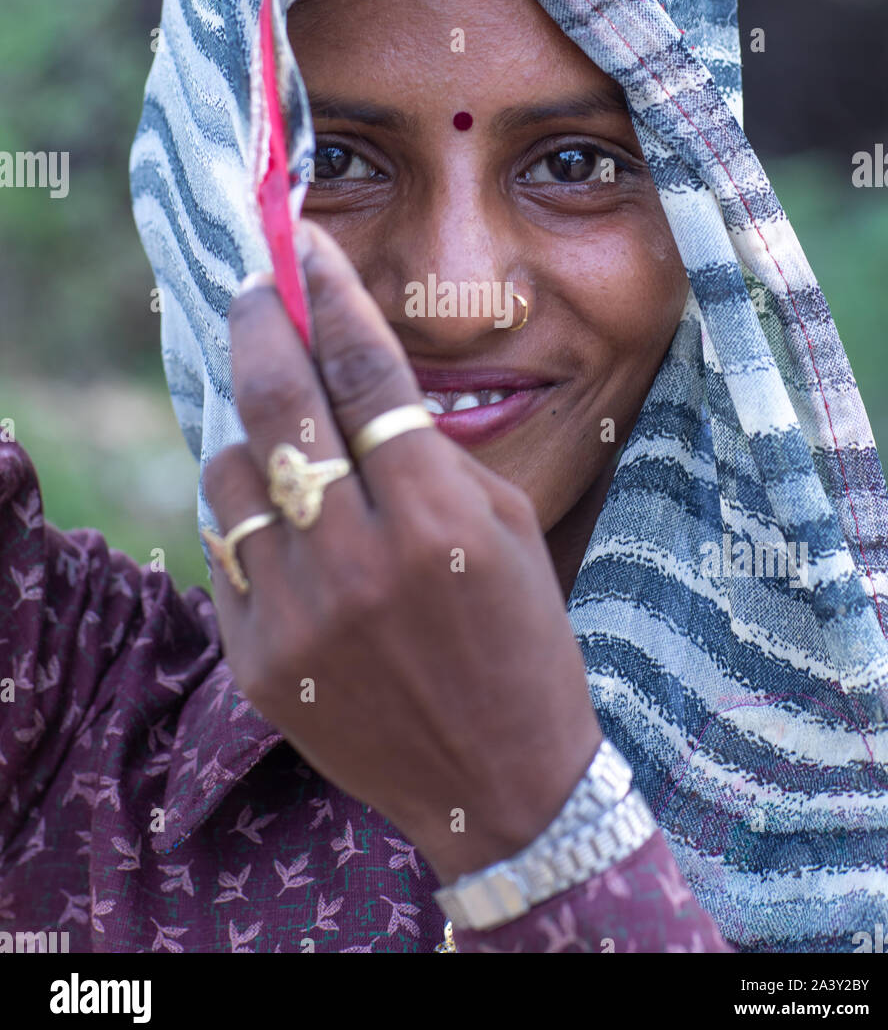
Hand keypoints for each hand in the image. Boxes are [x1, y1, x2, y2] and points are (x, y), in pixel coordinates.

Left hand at [203, 220, 602, 883]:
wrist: (498, 783)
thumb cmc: (521, 640)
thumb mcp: (503, 523)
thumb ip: (425, 448)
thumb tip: (346, 374)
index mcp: (436, 518)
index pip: (364, 372)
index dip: (330, 296)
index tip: (304, 247)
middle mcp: (357, 560)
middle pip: (279, 403)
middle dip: (261, 324)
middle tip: (258, 289)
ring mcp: (296, 614)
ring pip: (228, 472)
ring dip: (249, 433)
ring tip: (281, 434)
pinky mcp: (257, 659)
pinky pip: (223, 548)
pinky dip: (246, 515)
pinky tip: (282, 517)